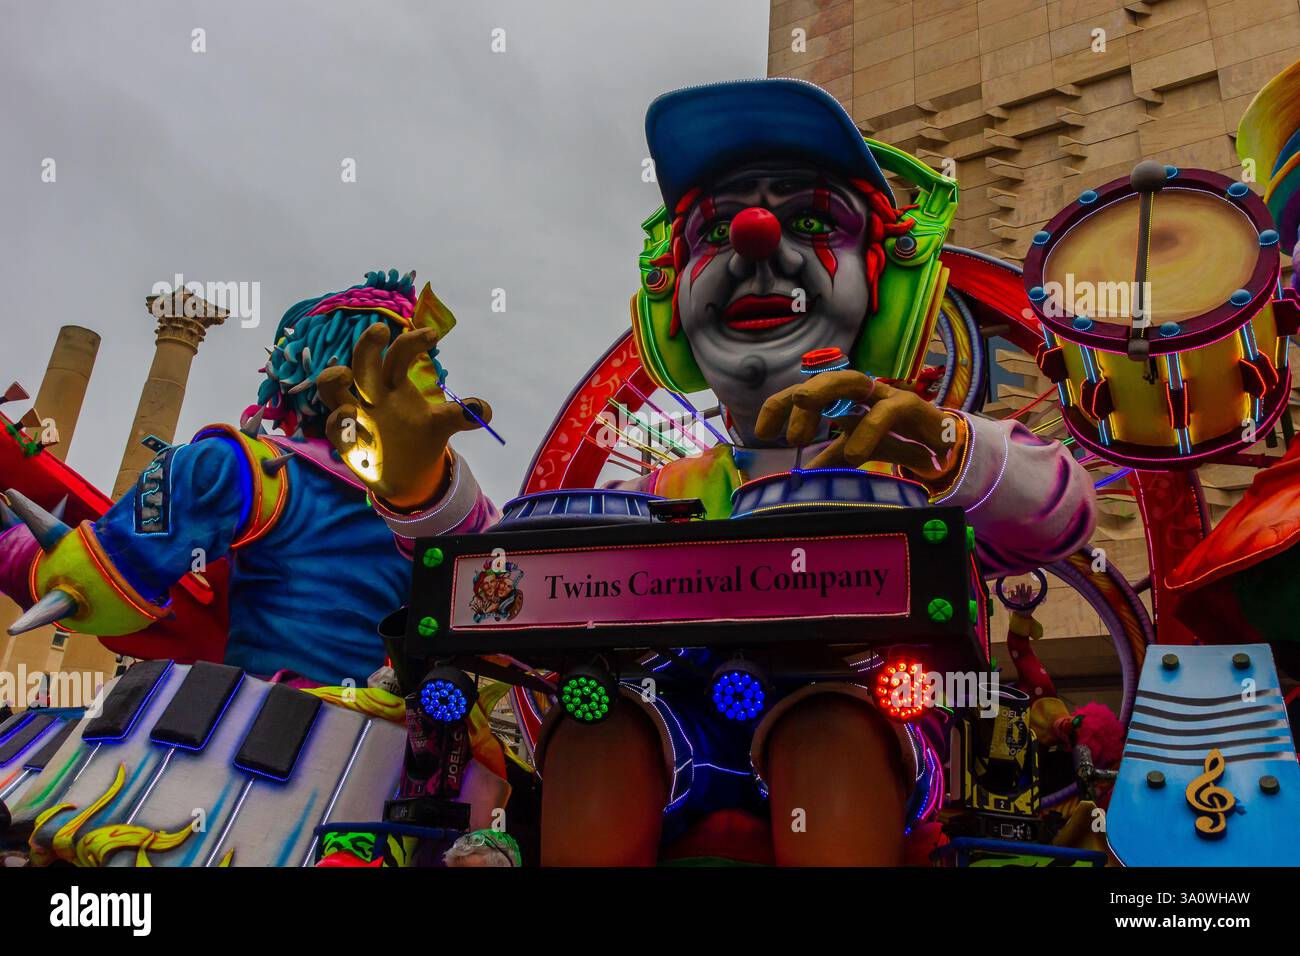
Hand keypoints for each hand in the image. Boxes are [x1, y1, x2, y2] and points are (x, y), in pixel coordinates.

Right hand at [316, 323, 492, 509]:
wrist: (406, 474)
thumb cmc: (419, 436)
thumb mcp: (441, 424)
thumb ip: (460, 415)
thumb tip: (484, 411)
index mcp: (394, 384)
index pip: (399, 355)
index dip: (412, 342)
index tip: (433, 335)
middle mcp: (372, 394)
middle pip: (363, 362)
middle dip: (368, 344)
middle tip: (381, 329)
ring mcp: (355, 415)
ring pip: (332, 390)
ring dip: (333, 380)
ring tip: (344, 375)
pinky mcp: (346, 441)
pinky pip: (334, 427)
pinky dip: (338, 421)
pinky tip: (348, 417)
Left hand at [753, 370, 964, 481]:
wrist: (945, 445)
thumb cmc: (896, 439)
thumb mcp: (856, 452)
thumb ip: (830, 460)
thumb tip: (801, 476)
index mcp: (842, 401)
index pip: (803, 394)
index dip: (779, 406)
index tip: (761, 432)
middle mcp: (860, 392)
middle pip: (825, 379)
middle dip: (801, 397)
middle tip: (787, 432)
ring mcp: (884, 394)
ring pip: (851, 381)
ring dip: (823, 399)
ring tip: (803, 435)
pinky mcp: (911, 405)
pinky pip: (886, 411)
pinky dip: (867, 431)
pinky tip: (854, 454)